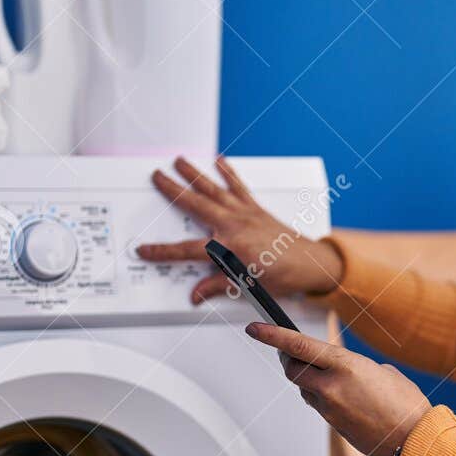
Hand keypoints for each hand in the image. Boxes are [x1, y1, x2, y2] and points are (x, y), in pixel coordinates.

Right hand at [139, 156, 345, 305]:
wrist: (310, 264)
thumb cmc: (284, 276)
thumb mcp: (248, 287)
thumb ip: (218, 287)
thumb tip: (196, 294)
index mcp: (230, 248)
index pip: (188, 250)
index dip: (164, 252)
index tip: (145, 250)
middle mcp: (235, 225)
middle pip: (197, 205)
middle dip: (174, 190)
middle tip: (156, 176)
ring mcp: (245, 213)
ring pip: (214, 190)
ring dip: (195, 174)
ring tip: (179, 161)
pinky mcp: (255, 208)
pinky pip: (238, 187)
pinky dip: (229, 173)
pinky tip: (219, 161)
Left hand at [245, 322, 430, 455]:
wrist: (415, 442)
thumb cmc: (407, 405)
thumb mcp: (383, 372)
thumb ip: (354, 367)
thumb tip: (342, 372)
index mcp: (346, 366)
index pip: (298, 346)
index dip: (272, 335)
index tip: (254, 328)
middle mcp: (332, 387)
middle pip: (292, 370)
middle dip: (289, 359)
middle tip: (292, 352)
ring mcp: (330, 409)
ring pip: (304, 389)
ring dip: (309, 380)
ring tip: (332, 377)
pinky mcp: (334, 426)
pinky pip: (319, 406)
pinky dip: (323, 397)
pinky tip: (344, 397)